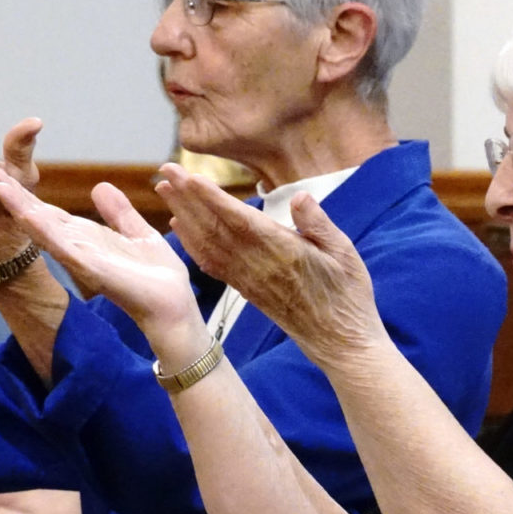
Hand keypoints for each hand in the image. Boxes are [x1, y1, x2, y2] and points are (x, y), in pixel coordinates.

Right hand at [0, 170, 199, 339]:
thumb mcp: (137, 233)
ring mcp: (81, 259)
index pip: (49, 211)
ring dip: (20, 207)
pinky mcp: (91, 269)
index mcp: (86, 238)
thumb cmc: (157, 276)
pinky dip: (44, 230)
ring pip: (43, 229)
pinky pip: (64, 247)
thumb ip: (118, 213)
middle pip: (38, 217)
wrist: (173, 305)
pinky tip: (28, 214)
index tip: (2, 170)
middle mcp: (77, 248)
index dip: (26, 192)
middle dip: (13, 195)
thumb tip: (100, 186)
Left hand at [156, 164, 383, 364]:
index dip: (212, 199)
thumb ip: (318, 223)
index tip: (188, 178)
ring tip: (164, 189)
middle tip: (166, 170)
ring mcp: (248, 279)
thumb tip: (299, 197)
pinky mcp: (246, 289)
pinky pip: (212, 264)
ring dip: (184, 215)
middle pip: (215, 227)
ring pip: (208, 244)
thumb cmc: (348, 294)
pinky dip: (192, 243)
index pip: (240, 220)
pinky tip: (179, 227)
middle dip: (188, 197)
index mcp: (283, 252)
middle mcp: (258, 266)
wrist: (339, 342)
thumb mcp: (345, 253)